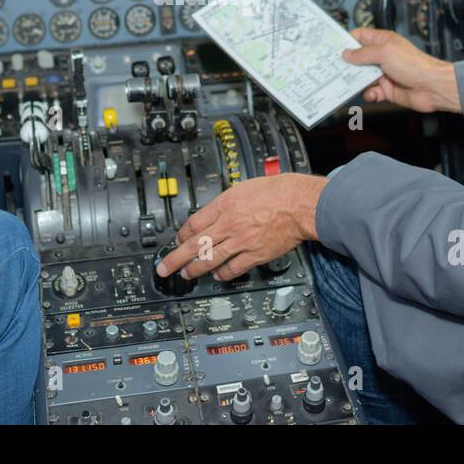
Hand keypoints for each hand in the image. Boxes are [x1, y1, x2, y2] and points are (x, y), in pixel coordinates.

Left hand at [154, 174, 324, 281]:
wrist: (300, 204)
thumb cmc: (277, 191)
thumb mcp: (243, 187)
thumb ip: (226, 203)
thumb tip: (213, 215)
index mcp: (224, 205)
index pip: (193, 223)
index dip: (181, 235)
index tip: (176, 240)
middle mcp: (229, 224)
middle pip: (194, 245)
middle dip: (175, 258)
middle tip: (163, 268)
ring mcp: (241, 242)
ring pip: (210, 259)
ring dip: (194, 269)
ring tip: (185, 274)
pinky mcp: (255, 255)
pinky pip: (233, 268)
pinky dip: (222, 274)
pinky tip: (216, 276)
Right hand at [343, 27, 460, 113]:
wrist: (431, 87)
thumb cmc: (414, 65)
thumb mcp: (384, 53)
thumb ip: (363, 53)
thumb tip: (347, 54)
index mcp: (383, 42)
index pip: (360, 36)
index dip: (347, 40)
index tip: (333, 47)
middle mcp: (382, 56)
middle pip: (358, 59)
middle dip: (347, 64)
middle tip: (334, 69)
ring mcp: (384, 73)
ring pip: (362, 77)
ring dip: (357, 82)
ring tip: (351, 84)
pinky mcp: (387, 89)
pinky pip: (372, 92)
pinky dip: (369, 94)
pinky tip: (372, 94)